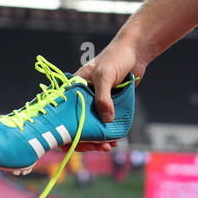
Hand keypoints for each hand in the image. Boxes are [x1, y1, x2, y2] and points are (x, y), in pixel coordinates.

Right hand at [71, 37, 146, 151]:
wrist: (136, 51)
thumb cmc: (116, 57)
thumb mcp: (105, 75)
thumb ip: (103, 97)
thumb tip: (106, 120)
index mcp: (73, 88)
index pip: (61, 114)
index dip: (64, 131)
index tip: (75, 142)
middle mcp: (81, 97)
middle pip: (76, 124)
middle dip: (85, 139)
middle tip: (99, 146)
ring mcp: (95, 102)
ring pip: (91, 127)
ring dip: (98, 139)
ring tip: (109, 146)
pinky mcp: (109, 104)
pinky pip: (105, 123)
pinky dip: (108, 132)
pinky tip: (115, 139)